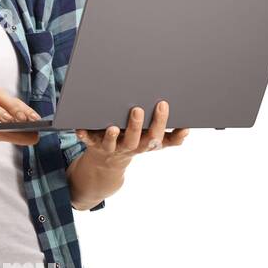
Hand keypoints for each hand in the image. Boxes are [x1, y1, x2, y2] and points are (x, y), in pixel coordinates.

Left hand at [75, 99, 189, 165]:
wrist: (107, 163)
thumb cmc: (135, 144)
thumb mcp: (153, 143)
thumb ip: (171, 138)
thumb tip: (187, 129)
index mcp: (145, 144)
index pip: (156, 135)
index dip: (161, 122)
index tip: (163, 104)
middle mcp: (128, 146)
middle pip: (134, 139)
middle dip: (136, 126)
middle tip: (138, 109)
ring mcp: (110, 146)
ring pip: (111, 143)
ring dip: (111, 136)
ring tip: (113, 127)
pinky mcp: (93, 144)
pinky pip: (87, 141)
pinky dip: (83, 135)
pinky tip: (79, 129)